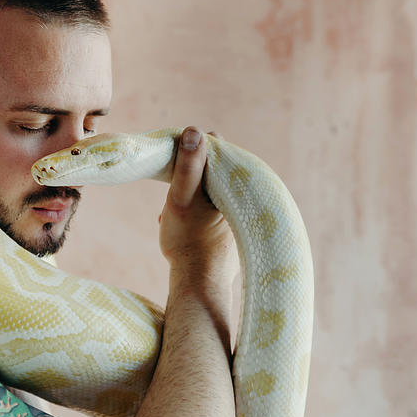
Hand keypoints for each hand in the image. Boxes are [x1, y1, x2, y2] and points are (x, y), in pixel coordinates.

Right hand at [158, 127, 237, 289]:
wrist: (199, 284)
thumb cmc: (188, 241)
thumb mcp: (181, 198)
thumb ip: (188, 166)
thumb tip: (194, 131)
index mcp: (236, 185)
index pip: (217, 148)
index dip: (194, 149)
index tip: (175, 159)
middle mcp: (244, 198)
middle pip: (213, 170)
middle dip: (189, 175)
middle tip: (172, 188)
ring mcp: (239, 216)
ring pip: (210, 191)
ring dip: (190, 194)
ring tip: (172, 211)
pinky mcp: (232, 232)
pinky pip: (212, 210)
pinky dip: (196, 211)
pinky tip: (179, 225)